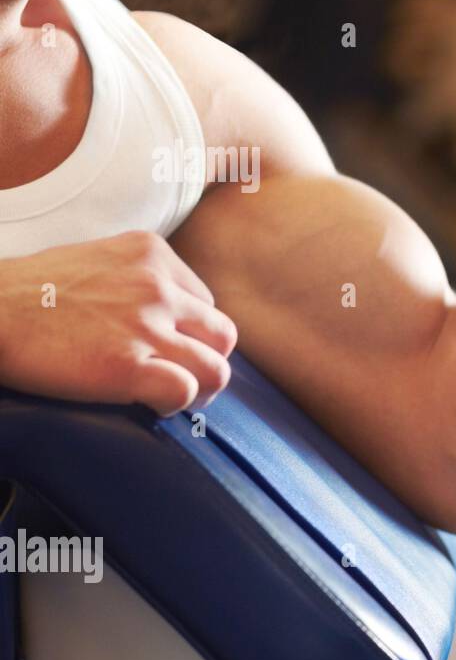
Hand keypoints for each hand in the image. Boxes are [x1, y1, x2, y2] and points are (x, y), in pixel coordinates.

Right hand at [0, 231, 237, 415]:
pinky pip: (184, 392)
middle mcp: (157, 286)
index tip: (168, 345)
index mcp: (152, 254)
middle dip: (207, 360)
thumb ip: (139, 278)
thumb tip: (168, 313)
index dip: (191, 331)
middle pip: (222, 335)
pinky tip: (151, 405)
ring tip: (175, 396)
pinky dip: (173, 405)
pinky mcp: (126, 366)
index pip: (205, 302)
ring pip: (216, 368)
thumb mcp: (98, 260)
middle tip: (185, 377)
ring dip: (200, 389)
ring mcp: (145, 326)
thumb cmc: (30, 293)